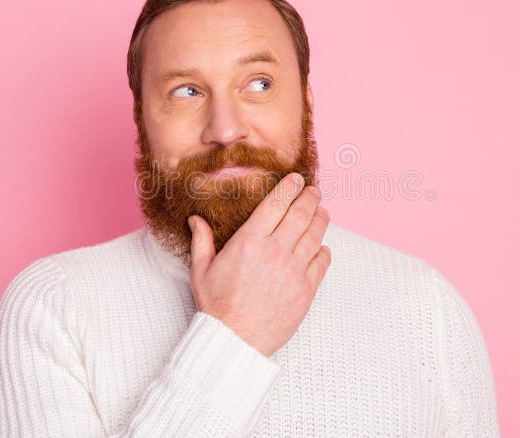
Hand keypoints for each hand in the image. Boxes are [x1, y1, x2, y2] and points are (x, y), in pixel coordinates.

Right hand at [187, 172, 331, 356]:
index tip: (297, 179)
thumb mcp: (201, 270)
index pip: (276, 203)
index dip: (289, 187)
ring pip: (316, 234)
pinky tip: (321, 246)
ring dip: (321, 218)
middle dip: (310, 197)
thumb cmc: (216, 306)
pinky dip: (324, 249)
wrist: (234, 340)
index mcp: (249, 241)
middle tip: (313, 190)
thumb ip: (201, 240)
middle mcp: (275, 250)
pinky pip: (322, 261)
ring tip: (321, 211)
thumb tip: (195, 218)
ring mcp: (294, 270)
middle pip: (301, 213)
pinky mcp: (306, 289)